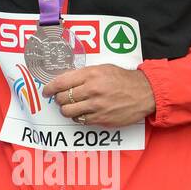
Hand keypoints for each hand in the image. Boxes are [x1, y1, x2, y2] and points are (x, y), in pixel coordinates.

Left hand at [41, 65, 156, 127]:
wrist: (144, 93)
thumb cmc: (123, 79)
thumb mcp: (102, 69)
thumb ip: (82, 74)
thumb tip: (64, 80)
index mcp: (90, 75)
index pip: (61, 83)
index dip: (49, 88)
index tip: (46, 91)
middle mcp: (92, 91)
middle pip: (62, 99)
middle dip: (59, 99)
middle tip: (61, 98)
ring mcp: (96, 107)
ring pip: (68, 112)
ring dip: (66, 110)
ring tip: (71, 106)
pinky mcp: (101, 119)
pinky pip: (80, 120)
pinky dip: (78, 117)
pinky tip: (83, 112)